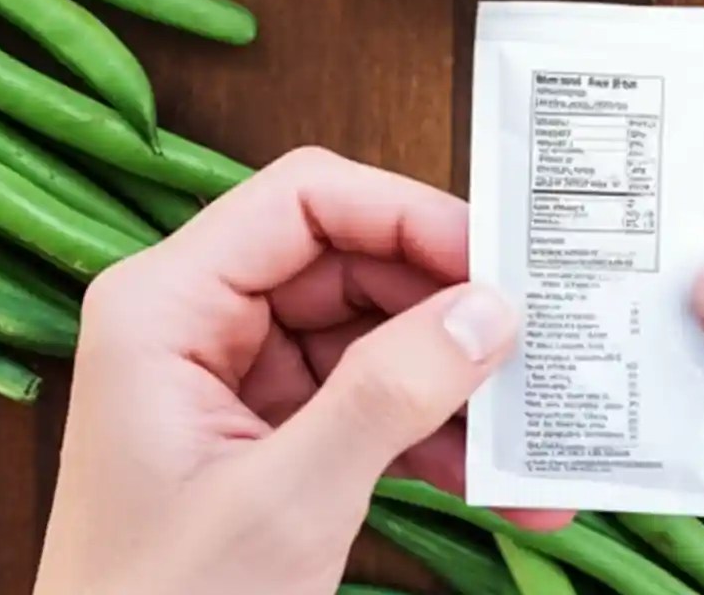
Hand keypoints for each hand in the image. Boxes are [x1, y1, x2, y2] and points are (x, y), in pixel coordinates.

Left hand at [34, 148, 570, 594]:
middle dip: (449, 311)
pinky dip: (438, 437)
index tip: (494, 263)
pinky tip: (500, 481)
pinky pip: (376, 402)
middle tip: (535, 345)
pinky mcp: (278, 430)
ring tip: (531, 429)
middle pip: (354, 265)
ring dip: (457, 385)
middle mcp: (205, 324)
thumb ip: (387, 395)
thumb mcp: (286, 501)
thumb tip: (487, 311)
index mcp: (169, 307)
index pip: (305, 203)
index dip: (407, 217)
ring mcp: (244, 377)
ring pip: (377, 336)